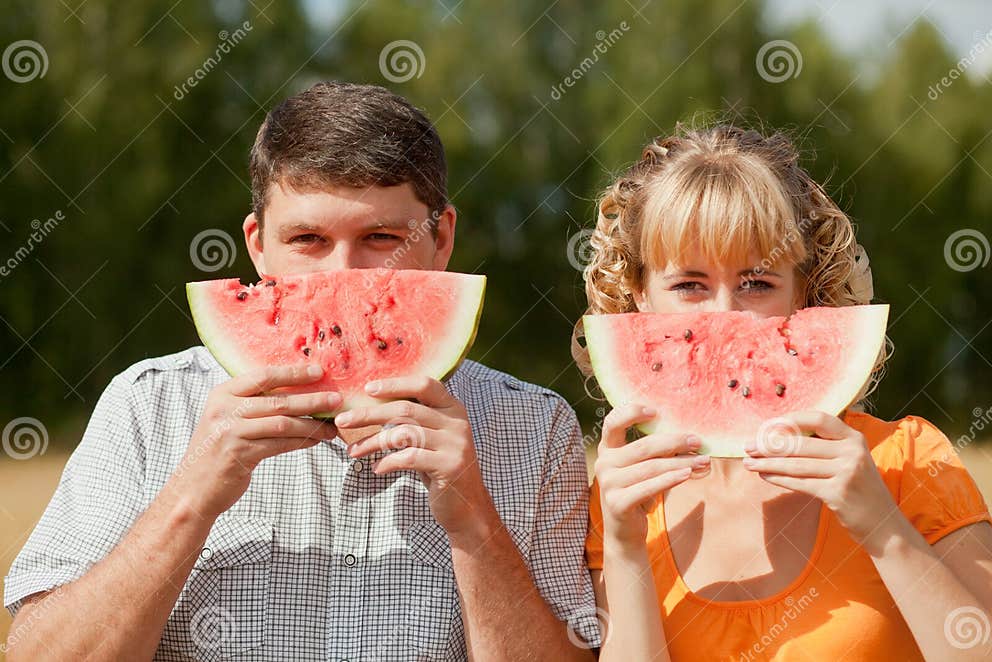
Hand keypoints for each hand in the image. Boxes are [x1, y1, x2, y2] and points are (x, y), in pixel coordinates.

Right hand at [174, 364, 339, 518]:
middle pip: (278, 401)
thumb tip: (299, 391)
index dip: (293, 373)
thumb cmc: (218, 450)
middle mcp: (224, 408)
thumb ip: (254, 403)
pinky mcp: (238, 454)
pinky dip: (301, 442)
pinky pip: (279, 445)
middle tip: (337, 399)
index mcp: (223, 393)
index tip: (319, 371)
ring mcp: (229, 431)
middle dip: (311, 400)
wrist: (193, 487)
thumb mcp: (228, 418)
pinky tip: (316, 441)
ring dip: (311, 425)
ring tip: (332, 427)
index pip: (263, 375)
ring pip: (282, 424)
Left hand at [335, 376, 496, 543]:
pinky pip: (409, 458)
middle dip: (369, 414)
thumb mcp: (430, 440)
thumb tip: (370, 408)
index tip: (367, 388)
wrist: (468, 507)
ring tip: (354, 452)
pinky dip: (388, 462)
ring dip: (372, 442)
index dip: (395, 384)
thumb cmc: (439, 469)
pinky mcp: (449, 466)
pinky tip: (377, 469)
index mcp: (453, 409)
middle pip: (406, 409)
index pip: (424, 384)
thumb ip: (413, 422)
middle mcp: (457, 422)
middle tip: (343, 420)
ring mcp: (455, 444)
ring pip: (403, 433)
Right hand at [594, 404, 708, 547]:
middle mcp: (604, 464)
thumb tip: (689, 439)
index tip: (656, 412)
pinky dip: (671, 480)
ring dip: (680, 463)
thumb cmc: (638, 493)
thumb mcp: (642, 469)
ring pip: (651, 467)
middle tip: (697, 441)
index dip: (631, 412)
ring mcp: (608, 484)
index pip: (613, 422)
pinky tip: (687, 475)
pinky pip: (649, 487)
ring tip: (702, 461)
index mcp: (607, 449)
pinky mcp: (617, 503)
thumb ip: (654, 452)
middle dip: (674, 442)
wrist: (625, 533)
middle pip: (643, 447)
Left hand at [743, 410, 899, 550]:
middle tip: (747, 447)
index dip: (791, 419)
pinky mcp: (838, 493)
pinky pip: (800, 482)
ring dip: (768, 463)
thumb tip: (780, 436)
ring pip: (797, 464)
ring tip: (748, 463)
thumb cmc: (859, 490)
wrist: (883, 525)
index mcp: (854, 438)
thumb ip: (826, 446)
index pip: (819, 419)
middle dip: (769, 445)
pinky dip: (778, 478)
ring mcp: (847, 472)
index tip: (768, 426)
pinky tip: (764, 475)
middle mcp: (852, 451)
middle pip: (801, 444)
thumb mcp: (851, 460)